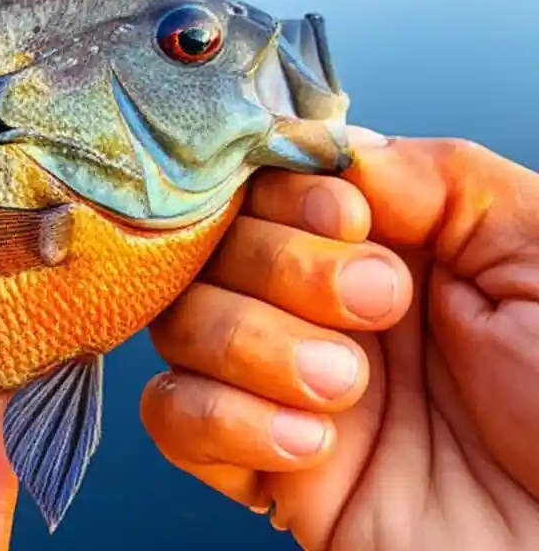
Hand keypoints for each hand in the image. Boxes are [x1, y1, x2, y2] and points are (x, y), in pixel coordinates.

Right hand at [140, 127, 538, 548]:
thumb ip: (442, 177)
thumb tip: (333, 149)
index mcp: (388, 244)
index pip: (270, 180)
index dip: (287, 191)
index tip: (351, 220)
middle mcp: (319, 307)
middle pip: (213, 244)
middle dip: (282, 269)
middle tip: (376, 308)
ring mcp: (279, 384)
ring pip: (180, 323)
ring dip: (255, 346)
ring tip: (348, 389)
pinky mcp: (256, 465)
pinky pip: (171, 416)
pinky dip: (222, 419)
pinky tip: (309, 444)